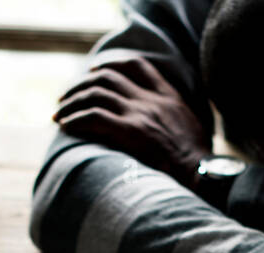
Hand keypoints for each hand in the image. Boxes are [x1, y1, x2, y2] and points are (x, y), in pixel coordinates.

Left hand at [54, 57, 210, 188]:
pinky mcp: (131, 132)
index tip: (96, 70)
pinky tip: (66, 126)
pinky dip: (76, 119)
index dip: (113, 66)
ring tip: (59, 114)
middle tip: (67, 98)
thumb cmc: (200, 165)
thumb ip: (176, 122)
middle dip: (82, 85)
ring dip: (72, 103)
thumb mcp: (192, 132)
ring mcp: (140, 115)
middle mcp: (152, 101)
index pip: (139, 67)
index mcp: (168, 97)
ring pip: (96, 95)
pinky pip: (94, 117)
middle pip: (108, 78)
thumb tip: (166, 130)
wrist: (204, 175)